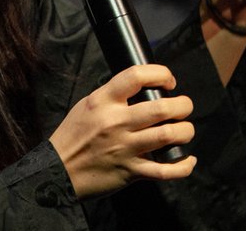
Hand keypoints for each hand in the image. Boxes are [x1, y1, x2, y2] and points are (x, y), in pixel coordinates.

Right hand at [49, 64, 195, 197]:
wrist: (56, 171)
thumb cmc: (73, 136)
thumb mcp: (88, 104)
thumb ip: (114, 95)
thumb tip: (144, 86)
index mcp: (104, 101)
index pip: (136, 76)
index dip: (161, 74)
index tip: (169, 81)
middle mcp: (116, 123)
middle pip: (161, 108)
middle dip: (183, 105)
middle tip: (184, 106)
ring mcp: (124, 148)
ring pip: (168, 135)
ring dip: (186, 131)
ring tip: (185, 130)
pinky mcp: (130, 172)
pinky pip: (164, 171)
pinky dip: (182, 166)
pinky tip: (188, 160)